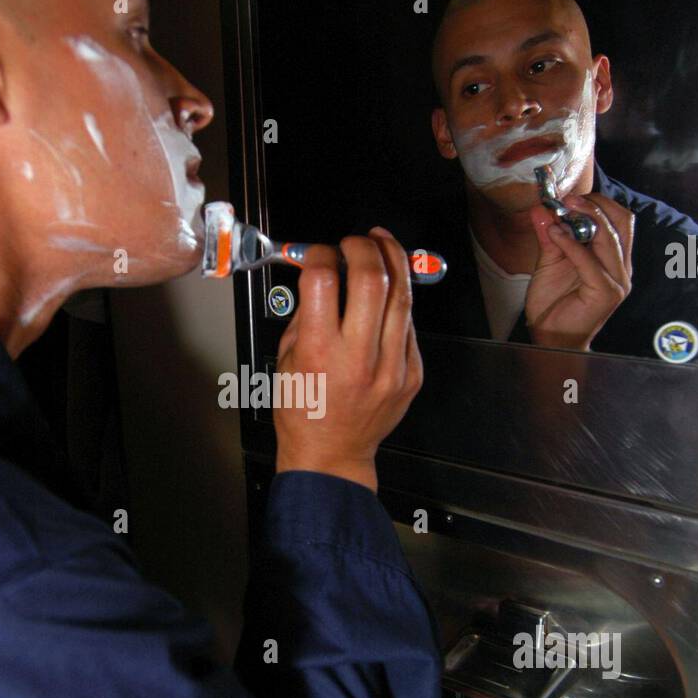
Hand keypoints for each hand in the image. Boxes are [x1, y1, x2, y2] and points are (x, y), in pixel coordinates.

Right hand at [274, 227, 422, 491]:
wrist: (333, 456)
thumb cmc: (303, 412)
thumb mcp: (285, 361)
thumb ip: (303, 316)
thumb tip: (319, 277)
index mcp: (319, 352)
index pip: (323, 280)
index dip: (320, 254)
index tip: (319, 253)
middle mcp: (359, 357)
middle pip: (372, 278)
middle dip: (363, 247)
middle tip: (355, 241)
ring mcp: (392, 366)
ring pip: (402, 296)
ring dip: (392, 261)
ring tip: (382, 243)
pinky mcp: (411, 374)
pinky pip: (409, 325)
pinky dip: (398, 300)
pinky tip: (389, 290)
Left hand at [525, 192, 633, 349]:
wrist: (551, 339)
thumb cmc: (553, 304)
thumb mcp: (549, 262)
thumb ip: (549, 236)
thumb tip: (540, 208)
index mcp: (614, 258)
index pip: (619, 219)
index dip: (597, 203)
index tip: (568, 196)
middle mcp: (621, 267)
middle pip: (621, 222)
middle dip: (595, 205)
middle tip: (568, 198)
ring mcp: (617, 280)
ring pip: (610, 238)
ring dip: (586, 218)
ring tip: (562, 209)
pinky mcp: (606, 292)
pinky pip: (589, 261)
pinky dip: (572, 244)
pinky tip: (556, 234)